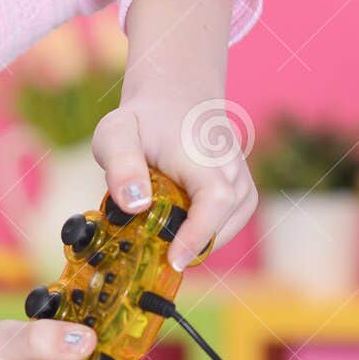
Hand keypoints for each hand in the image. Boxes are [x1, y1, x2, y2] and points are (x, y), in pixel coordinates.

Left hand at [93, 0, 257, 270]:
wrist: (174, 99)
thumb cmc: (143, 121)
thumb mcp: (116, 135)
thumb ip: (121, 166)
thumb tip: (135, 205)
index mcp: (202, 154)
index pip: (216, 199)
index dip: (199, 234)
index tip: (174, 259)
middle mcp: (231, 167)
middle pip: (225, 221)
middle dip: (192, 245)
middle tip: (156, 255)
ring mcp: (241, 179)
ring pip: (230, 226)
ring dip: (199, 241)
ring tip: (165, 239)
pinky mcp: (242, 190)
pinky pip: (230, 224)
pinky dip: (207, 235)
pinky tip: (180, 231)